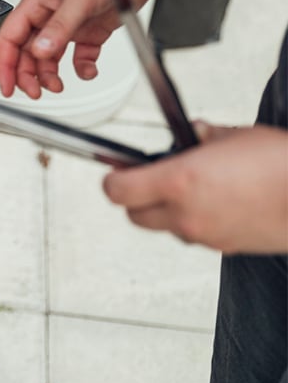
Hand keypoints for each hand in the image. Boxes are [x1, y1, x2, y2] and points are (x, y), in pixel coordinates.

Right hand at [0, 0, 163, 98]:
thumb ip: (59, 29)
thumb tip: (40, 53)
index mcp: (36, 4)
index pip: (10, 39)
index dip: (5, 64)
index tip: (7, 86)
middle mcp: (48, 16)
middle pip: (26, 53)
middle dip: (27, 74)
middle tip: (36, 92)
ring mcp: (69, 24)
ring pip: (49, 57)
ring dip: (50, 74)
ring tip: (58, 86)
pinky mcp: (90, 30)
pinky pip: (80, 56)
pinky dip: (82, 67)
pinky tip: (88, 70)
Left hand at [102, 123, 287, 253]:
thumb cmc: (283, 166)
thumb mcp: (237, 137)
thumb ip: (206, 137)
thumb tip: (196, 134)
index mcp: (180, 181)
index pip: (118, 190)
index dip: (112, 180)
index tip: (115, 172)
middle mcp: (186, 213)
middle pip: (134, 215)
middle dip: (136, 197)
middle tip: (149, 180)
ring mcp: (204, 235)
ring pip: (165, 226)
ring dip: (168, 210)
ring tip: (194, 189)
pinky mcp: (224, 248)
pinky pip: (195, 235)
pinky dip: (196, 221)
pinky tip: (218, 203)